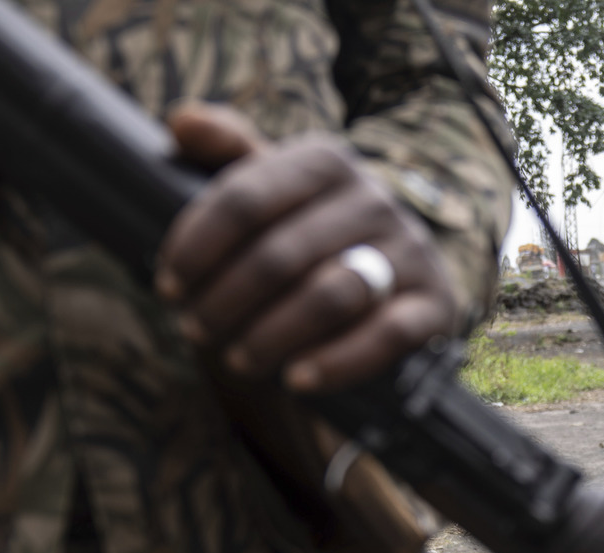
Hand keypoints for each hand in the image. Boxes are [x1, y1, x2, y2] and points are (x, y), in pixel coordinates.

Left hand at [155, 102, 455, 392]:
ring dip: (272, 335)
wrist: (400, 271)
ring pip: (331, 295)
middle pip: (280, 254)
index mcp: (326, 162)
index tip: (167, 284)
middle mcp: (374, 200)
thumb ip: (228, 152)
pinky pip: (386, 336)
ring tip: (238, 359)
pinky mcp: (435, 304)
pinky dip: (338, 361)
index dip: (196, 246)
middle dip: (226, 300)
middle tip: (195, 330)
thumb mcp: (274, 186)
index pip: (245, 199)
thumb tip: (182, 121)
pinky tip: (297, 380)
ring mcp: (409, 252)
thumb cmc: (312, 232)